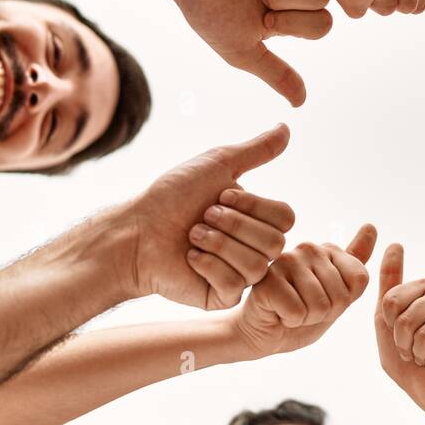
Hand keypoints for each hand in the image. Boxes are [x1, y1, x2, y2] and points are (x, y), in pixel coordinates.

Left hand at [126, 125, 293, 308]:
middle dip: (234, 224)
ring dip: (218, 243)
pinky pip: (235, 283)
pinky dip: (207, 264)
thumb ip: (256, 150)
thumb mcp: (217, 165)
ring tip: (192, 236)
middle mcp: (254, 249)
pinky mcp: (222, 297)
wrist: (137, 229)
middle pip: (275, 242)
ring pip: (257, 264)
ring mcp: (240, 276)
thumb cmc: (172, 197)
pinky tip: (188, 257)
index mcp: (258, 221)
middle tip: (203, 216)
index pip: (286, 218)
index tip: (221, 196)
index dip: (255, 205)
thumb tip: (287, 127)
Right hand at [229, 225, 376, 357]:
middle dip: (325, 313)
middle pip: (341, 295)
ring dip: (307, 318)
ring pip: (320, 305)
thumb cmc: (302, 315)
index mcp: (328, 249)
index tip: (326, 300)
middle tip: (304, 308)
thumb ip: (355, 267)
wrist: (265, 334)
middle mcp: (308, 248)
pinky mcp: (268, 279)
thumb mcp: (338, 294)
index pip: (359, 279)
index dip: (345, 301)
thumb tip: (372, 226)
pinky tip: (278, 313)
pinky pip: (298, 311)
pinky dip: (291, 321)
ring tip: (291, 310)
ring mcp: (286, 261)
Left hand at [373, 244, 424, 424]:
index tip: (399, 335)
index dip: (389, 327)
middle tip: (414, 351)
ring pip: (424, 336)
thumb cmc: (407, 356)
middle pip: (405, 320)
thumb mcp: (385, 321)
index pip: (390, 302)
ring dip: (419, 356)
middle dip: (404, 344)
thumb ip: (388, 284)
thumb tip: (394, 243)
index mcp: (424, 287)